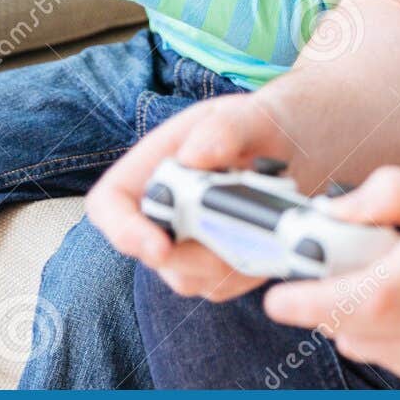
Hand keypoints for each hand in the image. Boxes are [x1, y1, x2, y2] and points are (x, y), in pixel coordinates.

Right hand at [85, 93, 299, 301]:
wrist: (290, 149)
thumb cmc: (257, 126)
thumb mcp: (248, 115)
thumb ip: (224, 130)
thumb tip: (195, 158)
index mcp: (146, 169)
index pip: (109, 206)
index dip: (125, 231)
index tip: (161, 245)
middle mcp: (157, 215)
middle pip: (156, 254)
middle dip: (199, 249)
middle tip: (246, 222)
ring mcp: (183, 248)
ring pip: (192, 277)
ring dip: (231, 256)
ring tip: (265, 216)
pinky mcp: (214, 270)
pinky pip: (226, 284)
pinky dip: (252, 266)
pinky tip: (271, 234)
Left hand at [263, 168, 399, 387]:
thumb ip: (389, 192)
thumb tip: (336, 210)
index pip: (349, 299)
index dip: (304, 301)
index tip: (279, 292)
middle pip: (344, 325)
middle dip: (327, 299)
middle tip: (348, 268)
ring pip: (362, 345)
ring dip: (357, 318)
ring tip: (394, 284)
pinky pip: (391, 360)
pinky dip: (388, 336)